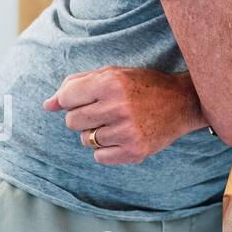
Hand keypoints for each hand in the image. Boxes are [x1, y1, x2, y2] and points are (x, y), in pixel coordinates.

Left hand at [43, 68, 207, 165]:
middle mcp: (118, 106)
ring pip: (86, 140)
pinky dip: (107, 150)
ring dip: (97, 133)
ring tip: (119, 123)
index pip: (66, 98)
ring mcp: (126, 131)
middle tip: (107, 111)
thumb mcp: (113, 74)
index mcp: (111, 82)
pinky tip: (124, 136)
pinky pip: (99, 157)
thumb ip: (77, 85)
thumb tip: (47, 105)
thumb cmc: (143, 86)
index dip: (73, 99)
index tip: (89, 98)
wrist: (184, 102)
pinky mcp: (134, 151)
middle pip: (72, 121)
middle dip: (84, 117)